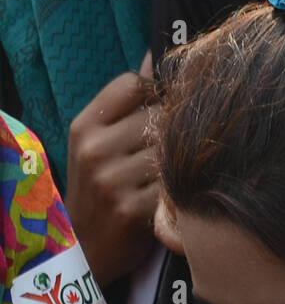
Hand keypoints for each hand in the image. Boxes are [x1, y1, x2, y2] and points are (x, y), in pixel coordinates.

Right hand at [65, 53, 159, 286]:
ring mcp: (112, 180)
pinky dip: (181, 187)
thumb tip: (155, 56)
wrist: (85, 247)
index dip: (155, 94)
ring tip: (171, 174)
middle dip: (173, 129)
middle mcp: (94, 149)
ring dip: (180, 160)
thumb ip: (127, 101)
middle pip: (160, 114)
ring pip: (172, 148)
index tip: (158, 113)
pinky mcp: (132, 209)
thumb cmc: (101, 184)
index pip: (134, 82)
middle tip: (170, 150)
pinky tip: (173, 195)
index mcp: (84, 125)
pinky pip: (175, 182)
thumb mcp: (99, 140)